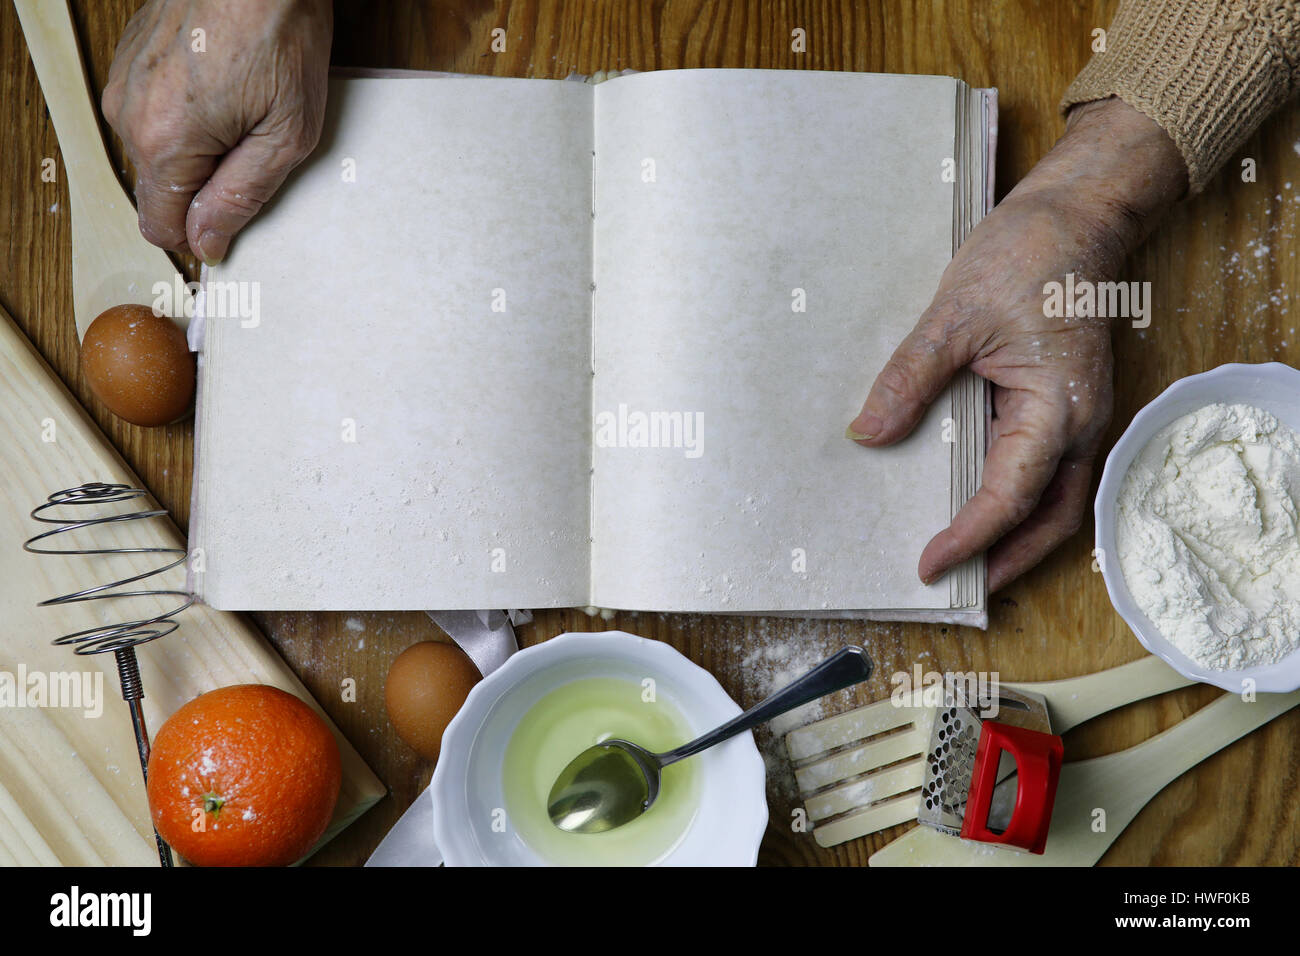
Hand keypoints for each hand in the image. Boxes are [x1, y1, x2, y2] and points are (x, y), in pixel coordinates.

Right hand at [102, 0, 331, 262]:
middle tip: (252, 149)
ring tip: (242, 109)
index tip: (230, 224)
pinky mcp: (131, 58)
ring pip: (155, 150)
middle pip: (158, 189)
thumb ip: (241, 197)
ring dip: (196, 147)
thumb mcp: (285, 136)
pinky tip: (223, 87)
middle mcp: (129, 113)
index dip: (198, 233)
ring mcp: (124, 82)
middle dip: (203, 185)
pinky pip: (151, 111)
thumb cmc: (280, 37)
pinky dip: (185, 113)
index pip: (160, 226)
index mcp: (165, 142)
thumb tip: (207, 241)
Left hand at [848, 99, 1186, 591]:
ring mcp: (1074, 415)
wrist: (1073, 217)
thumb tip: (868, 435)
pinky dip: (1011, 495)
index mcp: (1058, 408)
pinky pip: (1040, 465)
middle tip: (954, 585)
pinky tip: (970, 499)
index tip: (929, 564)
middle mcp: (1078, 423)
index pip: (1011, 497)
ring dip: (1013, 534)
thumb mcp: (955, 317)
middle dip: (1006, 559)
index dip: (971, 539)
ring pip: (1052, 499)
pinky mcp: (1059, 403)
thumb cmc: (1026, 257)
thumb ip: (910, 380)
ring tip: (964, 559)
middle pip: (1050, 518)